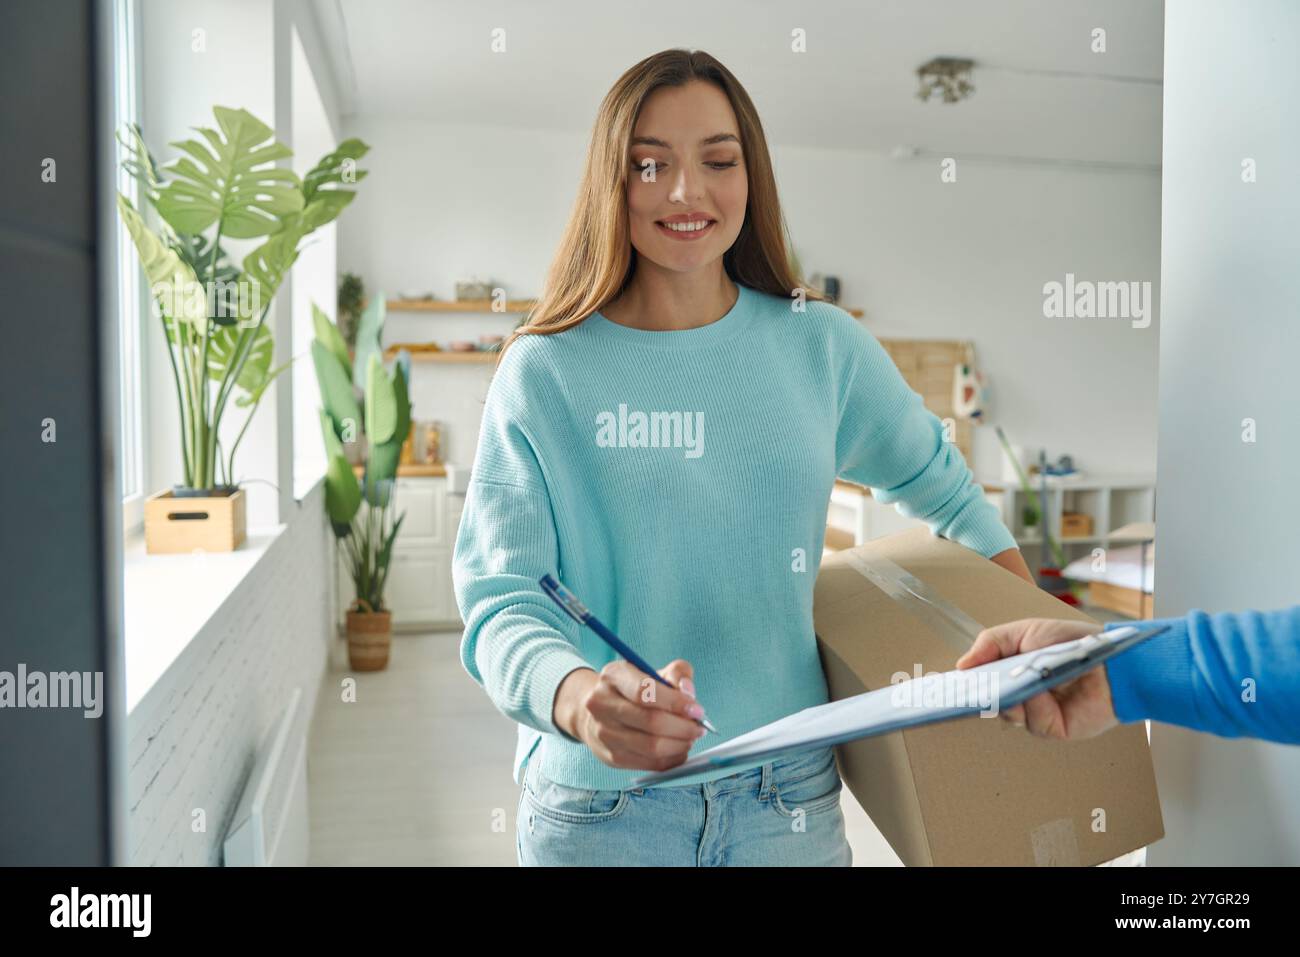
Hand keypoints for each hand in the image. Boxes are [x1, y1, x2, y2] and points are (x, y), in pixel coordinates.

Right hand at [553, 660, 707, 770]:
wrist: (597, 713)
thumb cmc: (632, 690)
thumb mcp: (652, 671)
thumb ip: (677, 674)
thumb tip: (689, 692)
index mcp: (614, 676)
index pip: (645, 691)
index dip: (676, 702)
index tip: (697, 709)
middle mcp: (602, 704)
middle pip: (651, 722)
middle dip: (683, 727)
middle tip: (699, 727)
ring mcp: (604, 733)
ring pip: (652, 747)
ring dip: (680, 744)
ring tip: (690, 737)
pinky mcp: (611, 756)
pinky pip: (650, 764)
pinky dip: (672, 759)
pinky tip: (679, 749)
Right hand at [955, 618, 1118, 739]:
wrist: (1112, 659)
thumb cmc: (1072, 642)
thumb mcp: (1023, 631)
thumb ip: (990, 643)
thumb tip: (961, 665)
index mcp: (1013, 674)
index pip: (982, 684)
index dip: (966, 686)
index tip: (949, 685)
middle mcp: (1023, 695)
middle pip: (990, 703)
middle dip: (980, 695)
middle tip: (970, 688)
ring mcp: (1037, 713)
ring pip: (1008, 714)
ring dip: (1009, 698)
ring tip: (1015, 681)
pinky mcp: (1054, 728)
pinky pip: (1032, 722)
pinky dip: (1034, 706)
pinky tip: (1041, 691)